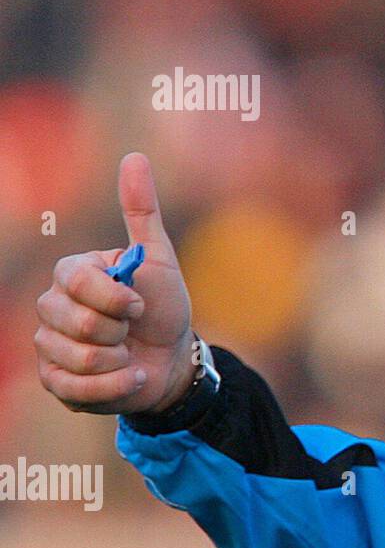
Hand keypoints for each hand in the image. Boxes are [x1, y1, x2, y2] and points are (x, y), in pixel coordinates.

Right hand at [35, 152, 195, 414]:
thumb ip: (142, 211)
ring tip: (130, 352)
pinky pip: (76, 389)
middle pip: (74, 322)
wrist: (173, 356)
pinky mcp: (56, 382)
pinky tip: (131, 376)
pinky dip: (116, 386)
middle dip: (118, 330)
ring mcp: (48, 346)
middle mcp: (51, 308)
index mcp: (71, 274)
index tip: (139, 304)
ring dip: (119, 360)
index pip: (75, 281)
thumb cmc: (163, 305)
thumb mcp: (159, 257)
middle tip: (133, 329)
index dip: (114, 297)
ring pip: (76, 358)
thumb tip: (134, 157)